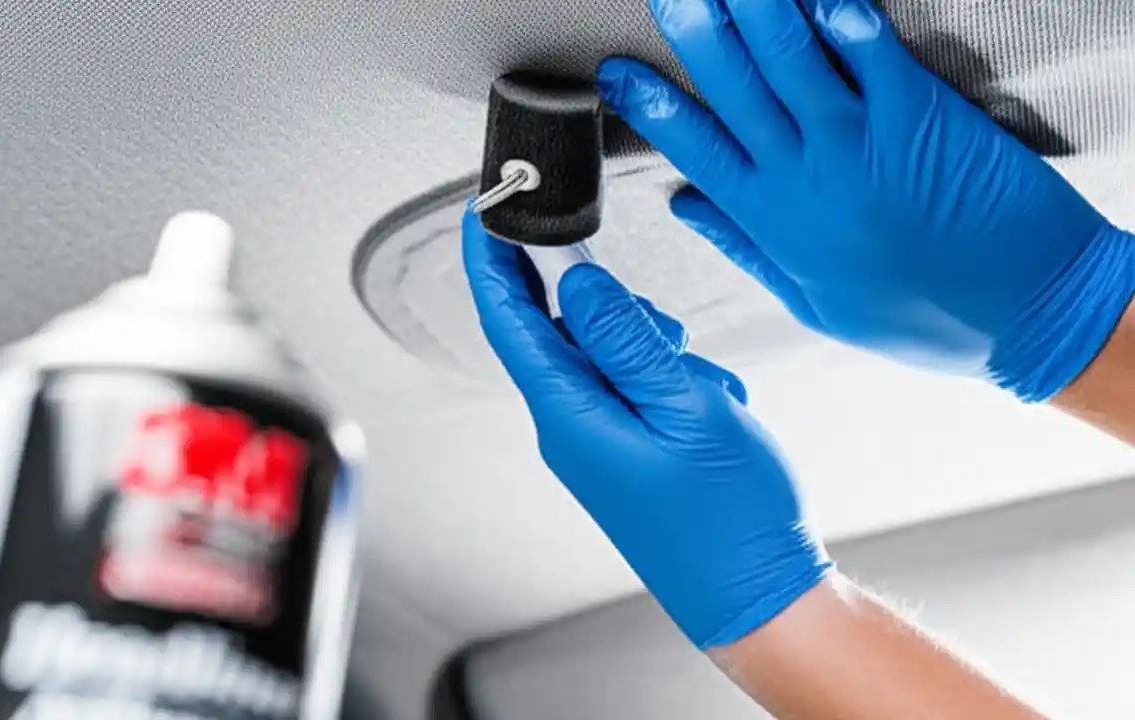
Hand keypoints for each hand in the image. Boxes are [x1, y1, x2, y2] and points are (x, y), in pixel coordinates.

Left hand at [462, 210, 829, 647]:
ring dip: (655, 351)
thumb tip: (578, 282)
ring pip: (607, 355)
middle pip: (559, 331)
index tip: (485, 207)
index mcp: (569, 414)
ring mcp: (597, 442)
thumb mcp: (685, 407)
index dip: (489, 257)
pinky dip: (672, 381)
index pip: (508, 319)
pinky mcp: (626, 451)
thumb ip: (626, 338)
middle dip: (611, 309)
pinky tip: (711, 411)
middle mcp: (570, 427)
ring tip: (704, 393)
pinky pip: (634, 387)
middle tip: (663, 332)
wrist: (758, 598)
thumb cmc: (728, 517)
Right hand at [598, 0, 1134, 401]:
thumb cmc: (917, 316)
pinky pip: (870, 52)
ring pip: (790, 58)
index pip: (696, 148)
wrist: (1019, 314)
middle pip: (734, 85)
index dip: (651, 105)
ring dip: (754, 7)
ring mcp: (859, 141)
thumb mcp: (812, 301)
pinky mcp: (918, 116)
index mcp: (772, 219)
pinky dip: (844, 16)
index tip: (616, 73)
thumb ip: (744, 245)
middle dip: (693, 30)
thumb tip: (684, 204)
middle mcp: (804, 174)